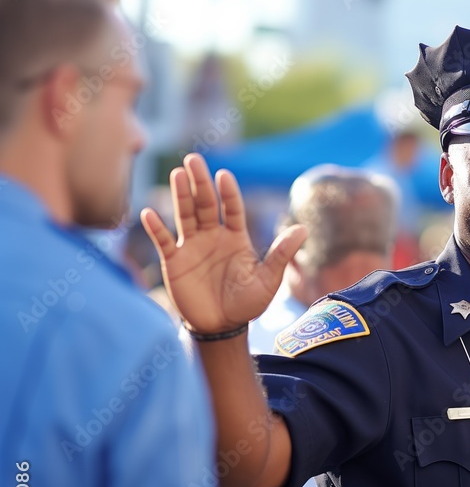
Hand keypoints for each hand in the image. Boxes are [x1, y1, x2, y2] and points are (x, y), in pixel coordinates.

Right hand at [141, 153, 306, 334]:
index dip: (228, 193)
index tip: (223, 176)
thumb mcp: (268, 280)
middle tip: (193, 159)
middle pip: (205, 204)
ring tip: (177, 174)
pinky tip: (149, 212)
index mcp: (235, 237)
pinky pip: (164, 240)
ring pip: (185, 215)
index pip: (232, 208)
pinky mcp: (174, 261)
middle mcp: (212, 236)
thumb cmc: (247, 304)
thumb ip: (281, 254)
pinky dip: (156, 228)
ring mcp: (192, 246)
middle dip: (200, 182)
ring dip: (180, 195)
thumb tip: (303, 229)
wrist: (222, 327)